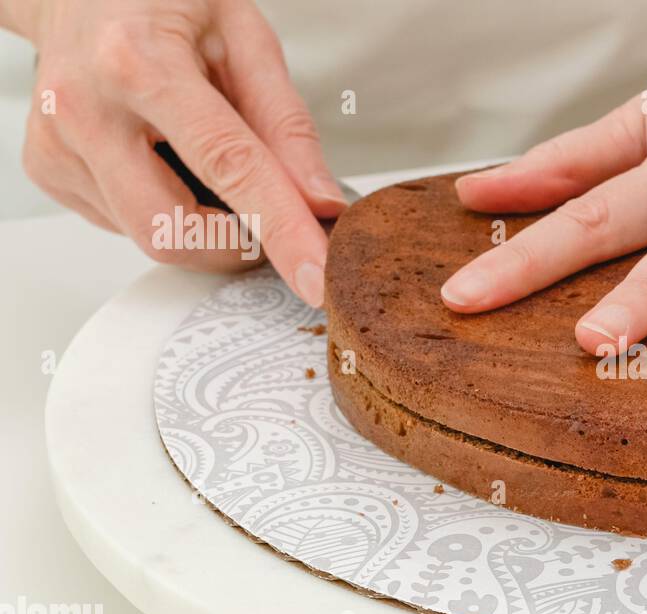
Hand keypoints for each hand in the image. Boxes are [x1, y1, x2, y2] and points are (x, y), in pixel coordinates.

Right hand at [5, 0, 343, 305]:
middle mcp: (85, 107)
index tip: (316, 276)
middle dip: (237, 243)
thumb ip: (286, 124)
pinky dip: (165, 208)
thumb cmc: (162, 3)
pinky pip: (125, 224)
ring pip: (151, 235)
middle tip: (270, 215)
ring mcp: (57, 144)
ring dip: (202, 222)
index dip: (281, 229)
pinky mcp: (48, 171)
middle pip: (174, 229)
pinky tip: (162, 157)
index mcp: (139, 62)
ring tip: (203, 158)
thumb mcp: (245, 37)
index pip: (228, 166)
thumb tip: (321, 202)